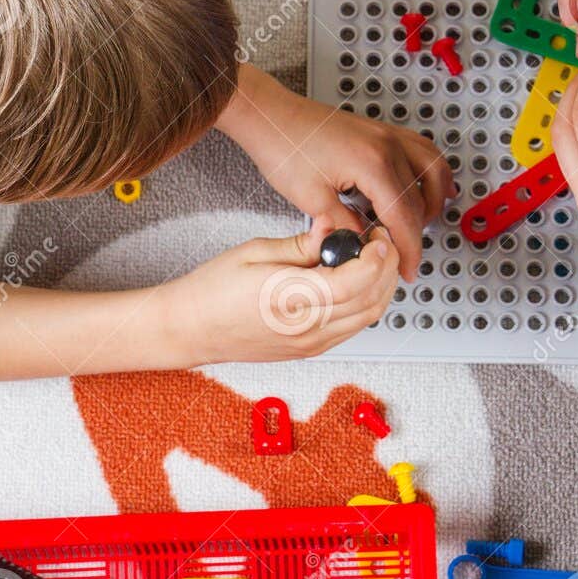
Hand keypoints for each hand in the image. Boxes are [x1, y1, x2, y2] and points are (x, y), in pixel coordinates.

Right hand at [174, 216, 400, 362]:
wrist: (191, 328)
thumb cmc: (212, 291)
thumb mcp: (256, 251)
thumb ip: (301, 243)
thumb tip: (333, 228)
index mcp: (290, 299)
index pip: (355, 283)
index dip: (377, 258)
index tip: (378, 237)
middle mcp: (305, 328)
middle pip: (371, 303)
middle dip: (387, 269)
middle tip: (381, 243)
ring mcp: (310, 344)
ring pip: (367, 319)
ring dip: (381, 288)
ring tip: (374, 261)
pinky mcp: (309, 350)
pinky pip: (352, 329)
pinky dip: (366, 304)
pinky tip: (358, 283)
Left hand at [217, 66, 453, 279]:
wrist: (271, 116)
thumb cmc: (284, 147)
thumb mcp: (311, 200)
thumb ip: (345, 227)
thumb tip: (362, 246)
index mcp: (372, 164)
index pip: (404, 217)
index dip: (408, 249)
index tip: (407, 268)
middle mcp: (388, 146)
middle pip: (420, 199)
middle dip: (416, 233)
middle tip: (402, 255)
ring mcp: (388, 135)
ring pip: (434, 170)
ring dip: (434, 201)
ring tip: (423, 225)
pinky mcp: (383, 132)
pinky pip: (424, 150)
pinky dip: (433, 172)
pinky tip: (433, 185)